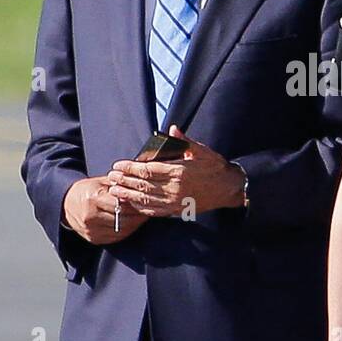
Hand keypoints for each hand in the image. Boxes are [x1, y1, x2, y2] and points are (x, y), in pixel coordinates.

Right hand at [62, 176, 146, 243]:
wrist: (65, 205)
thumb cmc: (86, 190)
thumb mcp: (101, 182)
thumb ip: (119, 184)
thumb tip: (139, 184)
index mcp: (93, 199)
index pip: (121, 204)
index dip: (135, 202)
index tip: (146, 200)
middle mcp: (91, 216)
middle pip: (123, 218)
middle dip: (138, 214)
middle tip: (150, 209)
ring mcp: (92, 230)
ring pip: (122, 229)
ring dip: (135, 223)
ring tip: (143, 216)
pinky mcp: (94, 239)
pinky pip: (117, 237)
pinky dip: (127, 230)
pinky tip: (133, 223)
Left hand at [106, 126, 244, 217]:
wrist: (229, 189)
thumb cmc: (215, 168)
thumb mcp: (202, 151)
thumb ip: (184, 141)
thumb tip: (172, 129)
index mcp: (179, 171)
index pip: (148, 170)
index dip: (130, 167)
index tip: (118, 165)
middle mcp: (175, 188)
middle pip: (143, 185)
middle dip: (124, 180)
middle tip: (111, 177)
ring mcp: (175, 201)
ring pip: (145, 199)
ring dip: (128, 195)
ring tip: (114, 191)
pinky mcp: (177, 210)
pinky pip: (154, 211)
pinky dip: (140, 207)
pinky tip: (131, 204)